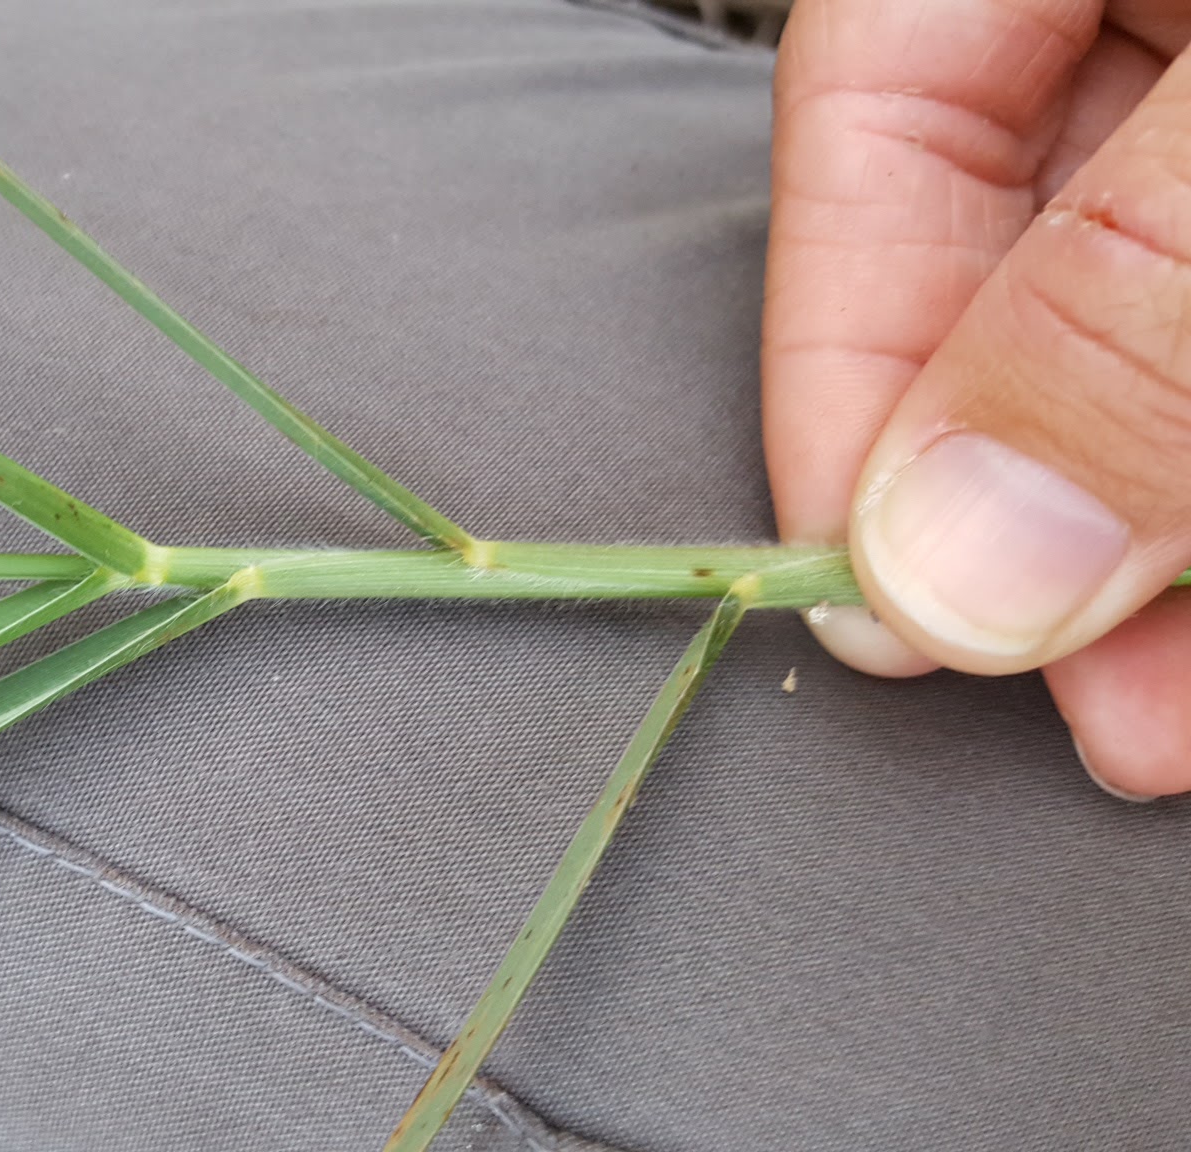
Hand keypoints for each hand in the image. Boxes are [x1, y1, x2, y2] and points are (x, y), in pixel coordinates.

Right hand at [765, 0, 1190, 798]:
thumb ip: (1126, 310)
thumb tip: (953, 552)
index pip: (869, 126)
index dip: (848, 374)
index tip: (870, 588)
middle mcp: (1140, 1)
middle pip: (1012, 256)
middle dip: (1036, 498)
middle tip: (1060, 689)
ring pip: (1148, 335)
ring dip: (1158, 537)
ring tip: (1159, 706)